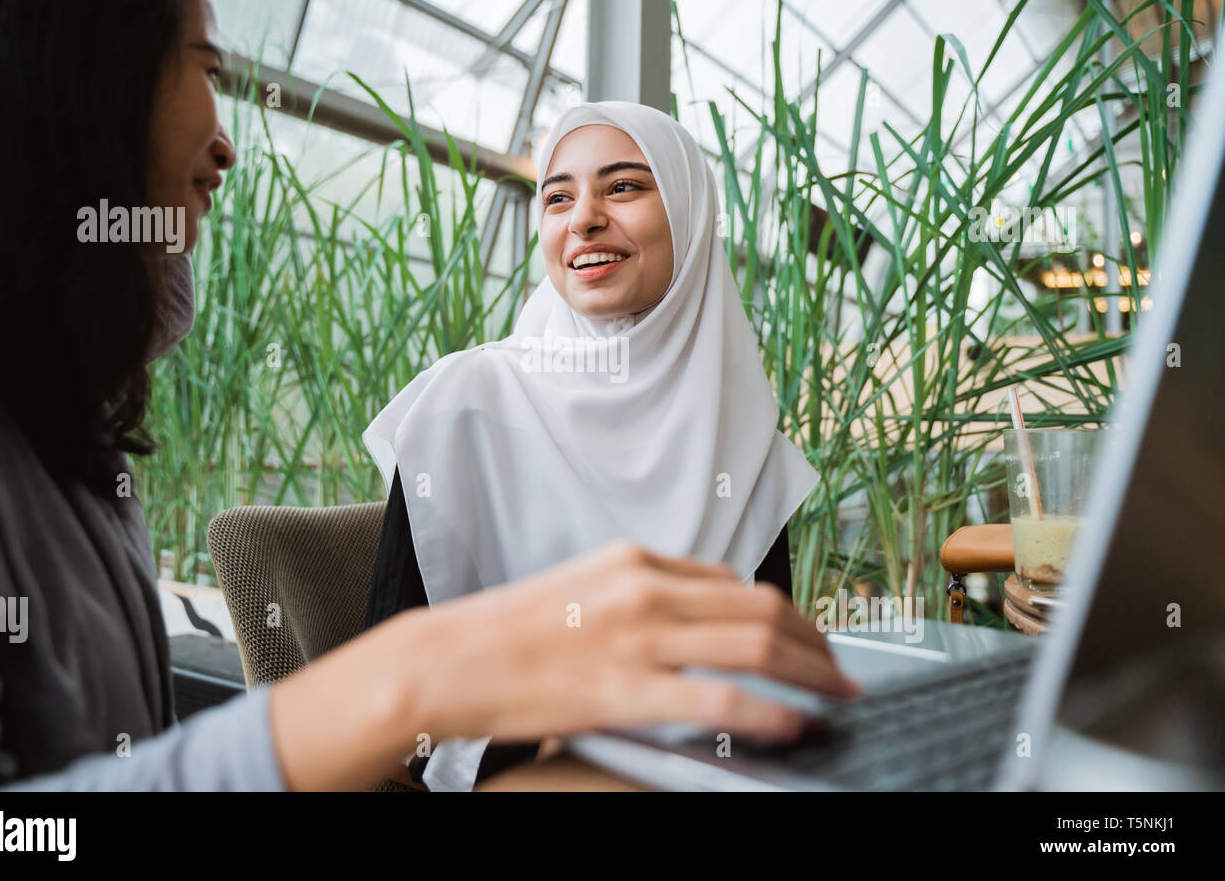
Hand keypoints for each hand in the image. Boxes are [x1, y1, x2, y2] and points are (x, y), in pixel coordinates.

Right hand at [269, 539, 857, 789]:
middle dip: (814, 641)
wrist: (446, 660)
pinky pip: (721, 701)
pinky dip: (770, 714)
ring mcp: (638, 636)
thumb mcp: (580, 589)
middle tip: (840, 669)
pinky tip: (795, 726)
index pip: (734, 581)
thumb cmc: (505, 632)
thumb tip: (691, 624)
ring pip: (755, 646)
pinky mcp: (625, 688)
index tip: (805, 636)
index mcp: (635, 560)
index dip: (784, 612)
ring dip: (811, 673)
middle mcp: (645, 588)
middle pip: (760, 608)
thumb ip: (637, 596)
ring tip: (838, 696)